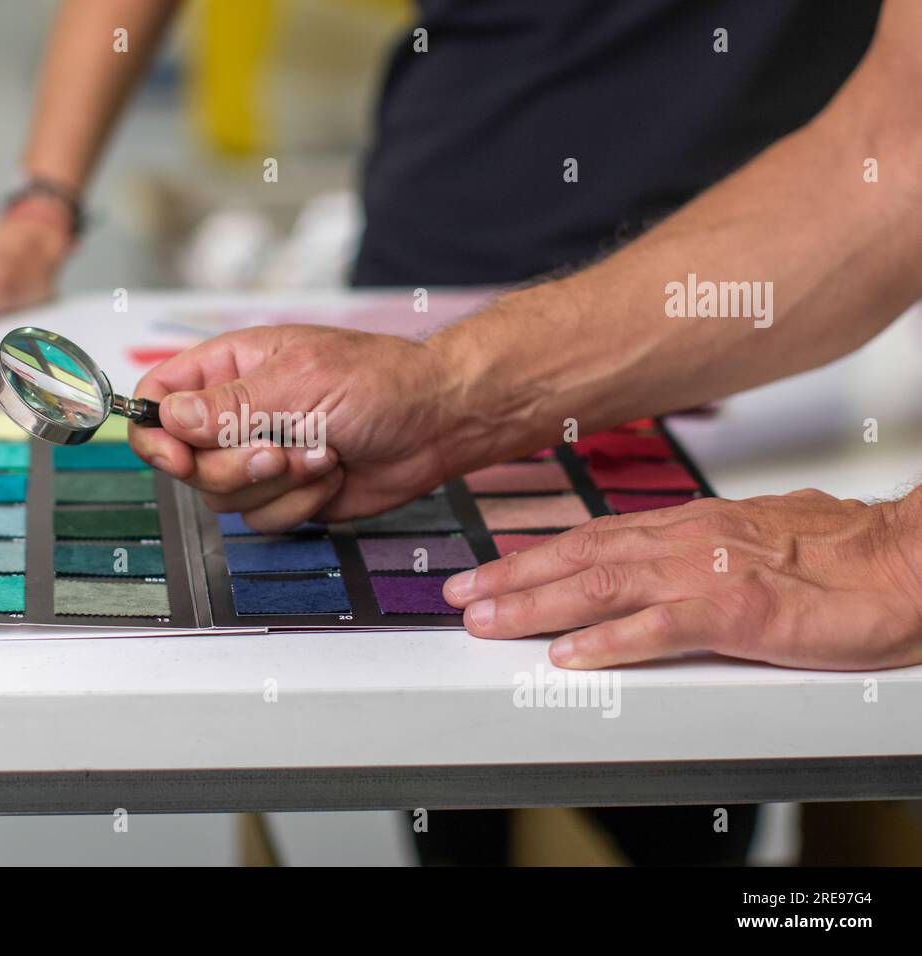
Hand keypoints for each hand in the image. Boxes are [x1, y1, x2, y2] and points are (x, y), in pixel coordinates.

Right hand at [129, 325, 471, 530]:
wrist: (436, 424)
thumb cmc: (380, 381)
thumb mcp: (301, 380)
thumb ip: (230, 405)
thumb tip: (170, 417)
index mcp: (229, 368)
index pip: (158, 397)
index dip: (156, 434)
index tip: (179, 458)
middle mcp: (235, 414)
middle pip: (186, 462)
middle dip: (235, 467)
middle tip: (280, 451)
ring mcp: (258, 457)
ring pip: (222, 498)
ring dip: (278, 485)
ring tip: (322, 453)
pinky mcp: (283, 494)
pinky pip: (261, 520)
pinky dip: (300, 505)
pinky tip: (332, 474)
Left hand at [444, 489, 921, 670]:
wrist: (904, 562)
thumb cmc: (836, 554)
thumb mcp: (746, 539)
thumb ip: (694, 548)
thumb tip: (653, 554)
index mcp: (686, 526)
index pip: (590, 537)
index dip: (532, 556)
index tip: (487, 572)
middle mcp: (685, 541)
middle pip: (578, 556)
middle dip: (511, 578)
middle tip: (460, 596)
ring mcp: (707, 575)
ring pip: (601, 585)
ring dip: (537, 605)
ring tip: (488, 622)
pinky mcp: (738, 613)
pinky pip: (659, 629)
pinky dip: (608, 643)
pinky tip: (570, 656)